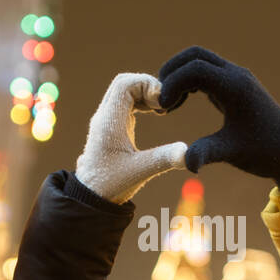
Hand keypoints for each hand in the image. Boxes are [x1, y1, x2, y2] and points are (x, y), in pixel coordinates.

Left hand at [75, 73, 186, 203]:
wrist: (90, 196)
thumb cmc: (110, 185)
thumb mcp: (140, 171)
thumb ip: (164, 159)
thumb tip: (189, 153)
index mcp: (109, 121)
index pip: (124, 83)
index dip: (147, 84)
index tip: (163, 103)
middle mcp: (106, 116)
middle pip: (124, 82)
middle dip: (148, 86)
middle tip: (166, 103)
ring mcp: (108, 119)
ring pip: (126, 91)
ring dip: (146, 93)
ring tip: (163, 109)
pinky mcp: (113, 126)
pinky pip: (128, 101)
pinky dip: (144, 101)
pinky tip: (157, 114)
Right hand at [157, 45, 279, 192]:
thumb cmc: (265, 151)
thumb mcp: (232, 153)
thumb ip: (206, 153)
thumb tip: (187, 165)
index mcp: (235, 87)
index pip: (194, 69)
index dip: (172, 84)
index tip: (163, 109)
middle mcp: (236, 75)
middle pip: (194, 55)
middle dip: (171, 72)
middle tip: (159, 101)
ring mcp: (236, 77)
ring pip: (199, 60)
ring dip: (179, 75)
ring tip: (168, 104)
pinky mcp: (234, 85)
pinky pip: (205, 71)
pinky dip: (188, 81)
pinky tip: (180, 103)